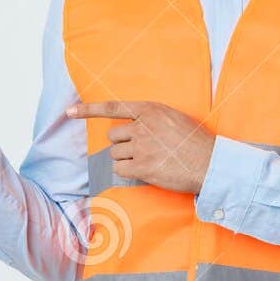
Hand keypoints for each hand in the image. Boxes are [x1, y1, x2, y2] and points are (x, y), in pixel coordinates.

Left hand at [65, 99, 216, 193]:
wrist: (210, 163)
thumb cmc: (194, 142)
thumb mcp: (173, 118)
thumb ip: (150, 119)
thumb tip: (131, 128)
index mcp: (150, 110)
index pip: (113, 107)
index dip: (88, 110)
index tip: (69, 111)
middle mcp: (143, 126)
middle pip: (113, 136)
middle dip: (122, 145)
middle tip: (141, 151)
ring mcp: (142, 147)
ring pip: (115, 154)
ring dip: (126, 160)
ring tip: (149, 161)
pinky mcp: (142, 167)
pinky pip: (120, 170)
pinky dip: (128, 173)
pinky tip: (145, 172)